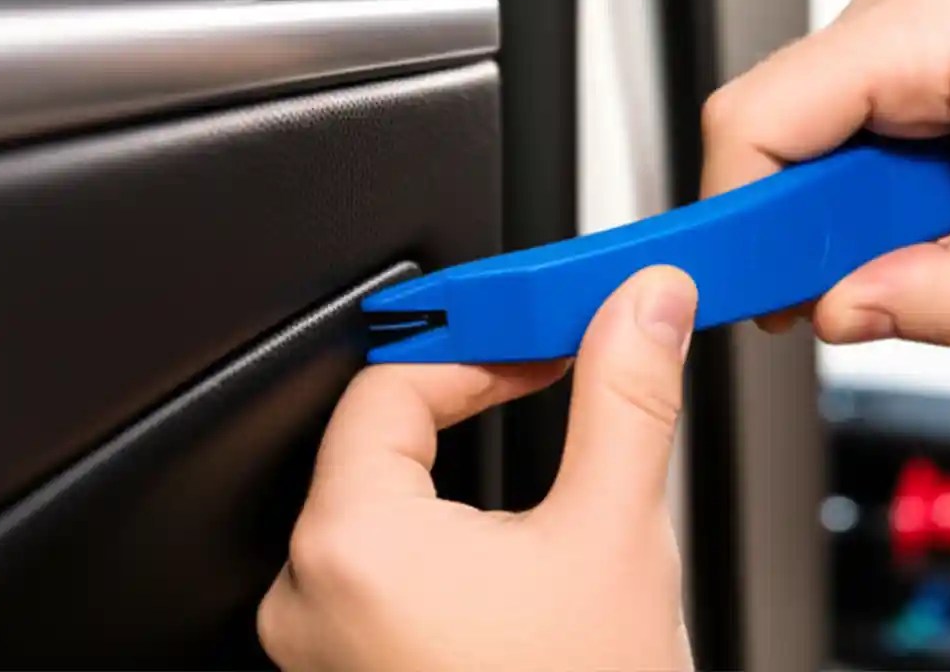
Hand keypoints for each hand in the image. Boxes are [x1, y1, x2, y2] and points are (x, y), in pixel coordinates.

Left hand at [257, 267, 696, 670]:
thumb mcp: (615, 538)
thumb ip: (624, 400)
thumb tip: (640, 310)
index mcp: (354, 543)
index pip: (389, 386)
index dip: (474, 349)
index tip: (536, 343)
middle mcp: (308, 594)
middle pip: (375, 443)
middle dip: (466, 405)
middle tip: (545, 386)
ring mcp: (316, 643)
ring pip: (375, 508)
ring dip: (451, 473)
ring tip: (532, 477)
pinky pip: (370, 572)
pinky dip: (431, 539)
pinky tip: (494, 556)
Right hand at [700, 0, 949, 343]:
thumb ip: (939, 294)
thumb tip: (840, 309)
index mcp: (938, 31)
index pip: (753, 120)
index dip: (732, 219)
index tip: (739, 293)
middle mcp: (915, 6)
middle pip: (773, 124)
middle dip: (800, 226)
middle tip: (861, 288)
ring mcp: (920, 19)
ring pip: (809, 128)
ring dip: (847, 213)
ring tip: (934, 244)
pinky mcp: (931, 45)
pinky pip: (854, 120)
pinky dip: (877, 187)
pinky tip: (937, 211)